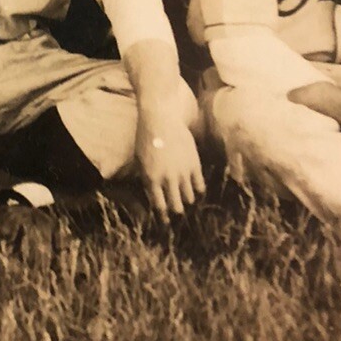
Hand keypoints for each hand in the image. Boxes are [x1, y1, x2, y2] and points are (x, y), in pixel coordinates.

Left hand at [135, 96, 205, 217]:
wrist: (161, 119)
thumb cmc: (146, 139)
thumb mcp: (141, 162)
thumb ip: (148, 180)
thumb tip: (155, 198)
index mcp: (151, 179)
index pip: (159, 207)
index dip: (163, 217)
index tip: (165, 222)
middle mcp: (168, 179)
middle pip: (176, 206)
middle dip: (176, 211)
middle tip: (177, 212)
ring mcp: (182, 172)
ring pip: (189, 198)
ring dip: (186, 201)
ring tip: (186, 201)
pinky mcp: (194, 164)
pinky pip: (200, 186)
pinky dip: (198, 191)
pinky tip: (196, 191)